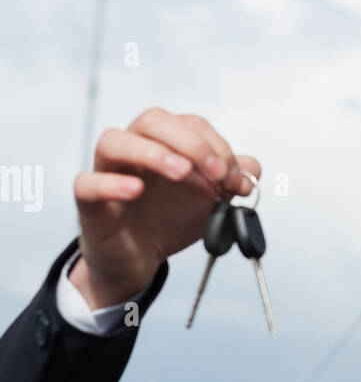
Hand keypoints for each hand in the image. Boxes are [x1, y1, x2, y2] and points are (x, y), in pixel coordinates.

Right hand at [71, 108, 260, 305]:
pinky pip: (87, 183)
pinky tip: (136, 190)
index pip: (188, 124)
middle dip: (191, 142)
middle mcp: (132, 149)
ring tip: (182, 173)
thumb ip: (230, 183)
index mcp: (163, 143)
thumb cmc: (169, 221)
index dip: (216, 145)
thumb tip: (253, 169)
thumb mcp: (209, 203)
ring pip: (113, 141)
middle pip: (153, 120)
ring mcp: (106, 172)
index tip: (235, 177)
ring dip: (152, 152)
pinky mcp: (88, 202)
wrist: (139, 261)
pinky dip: (111, 183)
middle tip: (216, 173)